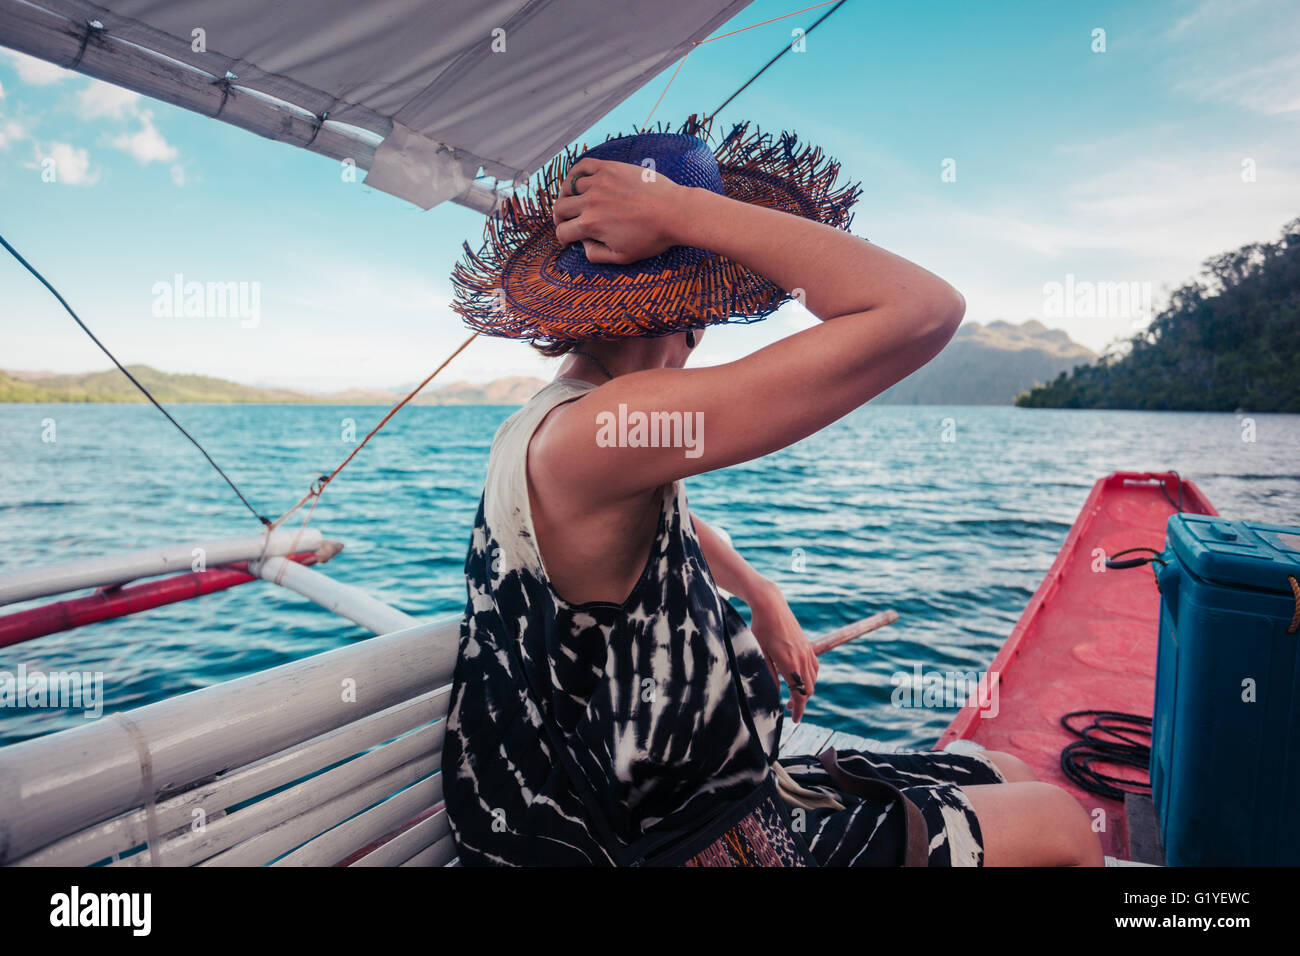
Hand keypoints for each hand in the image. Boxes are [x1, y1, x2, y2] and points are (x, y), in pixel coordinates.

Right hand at [551, 157, 688, 263]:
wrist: (674, 212)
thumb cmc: (651, 237)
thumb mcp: (622, 257)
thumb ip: (596, 255)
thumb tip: (582, 246)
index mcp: (591, 225)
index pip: (562, 231)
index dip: (562, 238)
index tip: (568, 239)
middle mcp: (590, 202)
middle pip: (560, 208)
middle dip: (560, 218)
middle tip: (566, 222)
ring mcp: (599, 182)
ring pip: (568, 187)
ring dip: (567, 196)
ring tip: (573, 201)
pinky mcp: (609, 168)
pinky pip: (582, 165)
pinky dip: (574, 173)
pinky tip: (578, 181)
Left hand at [747, 581, 817, 721]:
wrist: (770, 604)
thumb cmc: (760, 628)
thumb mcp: (759, 652)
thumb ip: (769, 674)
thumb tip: (776, 693)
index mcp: (789, 663)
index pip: (800, 694)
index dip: (799, 710)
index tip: (796, 720)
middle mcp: (802, 658)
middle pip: (809, 689)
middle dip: (801, 702)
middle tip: (789, 707)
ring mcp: (807, 651)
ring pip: (813, 679)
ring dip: (806, 689)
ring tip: (793, 694)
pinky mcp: (807, 645)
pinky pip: (814, 667)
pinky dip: (810, 677)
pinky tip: (800, 677)